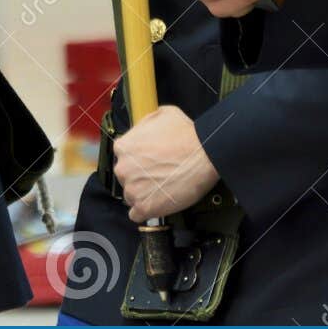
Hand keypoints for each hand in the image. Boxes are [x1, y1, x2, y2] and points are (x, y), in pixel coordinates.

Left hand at [113, 105, 219, 220]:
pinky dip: (146, 211)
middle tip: (158, 175)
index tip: (149, 163)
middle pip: (126, 177)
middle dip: (140, 177)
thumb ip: (145, 123)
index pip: (123, 158)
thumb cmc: (187, 135)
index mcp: (123, 147)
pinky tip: (157, 203)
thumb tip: (143, 128)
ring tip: (162, 188)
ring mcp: (132, 189)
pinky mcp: (144, 207)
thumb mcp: (163, 114)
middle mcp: (122, 168)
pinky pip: (136, 214)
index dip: (138, 161)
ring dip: (144, 194)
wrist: (205, 154)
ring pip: (131, 196)